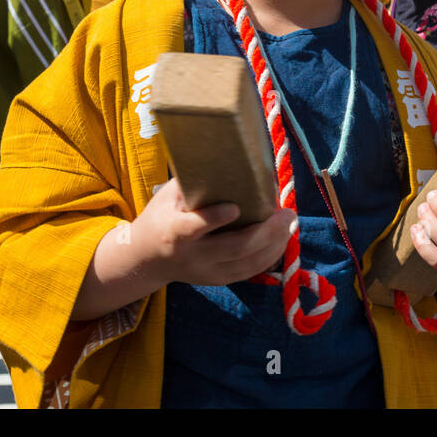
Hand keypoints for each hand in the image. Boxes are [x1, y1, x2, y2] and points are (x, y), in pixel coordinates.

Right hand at [133, 177, 293, 287]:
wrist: (146, 259)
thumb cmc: (161, 217)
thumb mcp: (167, 196)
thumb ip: (193, 182)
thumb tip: (227, 157)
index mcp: (174, 232)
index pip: (194, 229)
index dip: (214, 219)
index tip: (235, 206)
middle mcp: (192, 256)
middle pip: (234, 249)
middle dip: (265, 232)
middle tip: (286, 213)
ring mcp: (207, 272)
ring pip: (247, 264)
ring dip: (275, 244)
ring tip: (290, 223)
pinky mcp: (218, 280)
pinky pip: (250, 272)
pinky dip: (270, 256)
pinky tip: (283, 239)